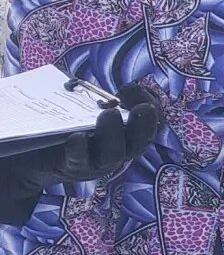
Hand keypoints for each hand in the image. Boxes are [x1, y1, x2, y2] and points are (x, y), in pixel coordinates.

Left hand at [26, 83, 161, 191]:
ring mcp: (98, 162)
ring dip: (113, 133)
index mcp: (128, 135)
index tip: (136, 90)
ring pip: (114, 154)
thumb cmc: (70, 124)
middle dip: (143, 124)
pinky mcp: (74, 166)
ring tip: (110, 114)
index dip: (151, 108)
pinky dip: (80, 148)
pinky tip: (77, 136)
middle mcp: (119, 151)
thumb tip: (103, 87)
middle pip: (139, 142)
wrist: (41, 151)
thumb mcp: (89, 108)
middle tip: (143, 107)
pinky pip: (80, 159)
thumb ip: (99, 98)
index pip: (151, 125)